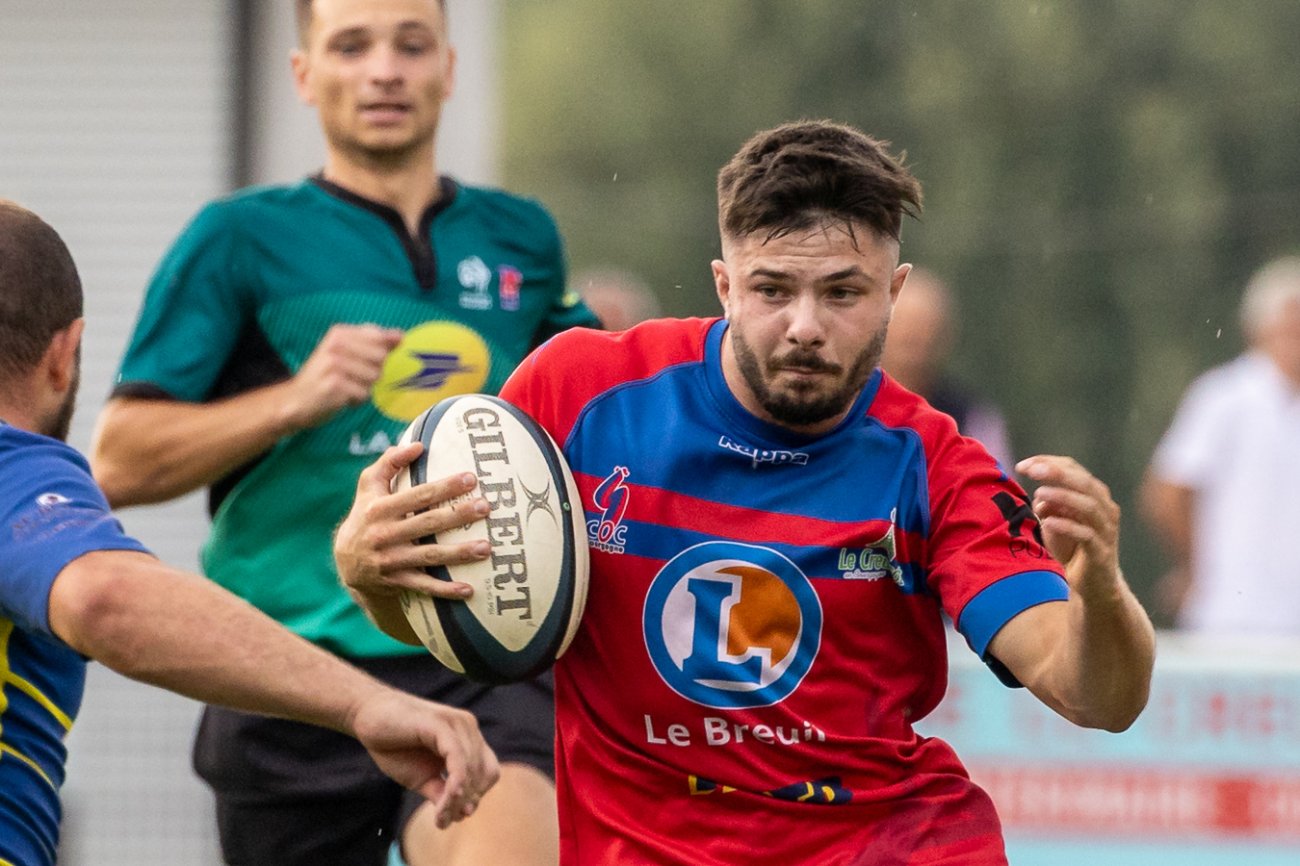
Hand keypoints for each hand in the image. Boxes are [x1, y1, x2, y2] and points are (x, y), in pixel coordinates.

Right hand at [283, 323, 404, 429]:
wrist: (296, 400)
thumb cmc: (325, 376)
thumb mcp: (346, 352)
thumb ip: (374, 342)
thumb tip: (401, 335)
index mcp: (339, 333)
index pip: (378, 337)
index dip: (379, 353)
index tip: (362, 362)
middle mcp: (335, 345)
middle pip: (380, 358)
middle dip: (371, 372)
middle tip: (350, 377)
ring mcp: (334, 364)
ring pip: (374, 377)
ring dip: (363, 387)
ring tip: (344, 387)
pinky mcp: (334, 385)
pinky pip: (364, 394)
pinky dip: (356, 400)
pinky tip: (340, 398)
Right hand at [335, 441, 491, 603]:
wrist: (347, 562)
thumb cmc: (366, 514)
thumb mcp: (369, 487)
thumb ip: (390, 462)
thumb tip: (418, 444)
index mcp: (380, 508)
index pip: (418, 495)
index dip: (444, 487)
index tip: (471, 478)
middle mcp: (384, 534)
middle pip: (428, 523)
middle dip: (458, 515)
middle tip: (486, 508)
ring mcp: (391, 560)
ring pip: (429, 556)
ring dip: (459, 554)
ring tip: (486, 548)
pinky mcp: (396, 581)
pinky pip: (423, 586)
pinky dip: (445, 590)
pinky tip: (468, 590)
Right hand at [351, 689, 499, 827]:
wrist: (367, 717)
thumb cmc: (395, 745)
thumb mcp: (422, 778)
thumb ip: (442, 793)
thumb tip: (463, 815)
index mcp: (468, 739)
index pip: (488, 772)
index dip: (475, 797)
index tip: (455, 817)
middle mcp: (467, 729)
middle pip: (483, 773)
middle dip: (466, 801)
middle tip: (443, 820)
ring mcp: (456, 723)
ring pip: (472, 768)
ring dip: (458, 798)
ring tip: (439, 816)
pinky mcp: (440, 723)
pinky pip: (457, 757)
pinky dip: (456, 781)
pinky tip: (447, 799)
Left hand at [1015, 454, 1122, 600]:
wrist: (1093, 585)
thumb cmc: (1071, 547)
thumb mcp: (1056, 521)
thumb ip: (1049, 504)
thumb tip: (1040, 495)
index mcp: (1094, 496)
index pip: (1074, 469)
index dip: (1049, 463)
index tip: (1023, 465)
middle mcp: (1105, 509)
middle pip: (1084, 483)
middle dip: (1058, 473)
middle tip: (1032, 470)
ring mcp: (1106, 530)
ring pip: (1089, 506)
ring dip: (1063, 497)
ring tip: (1039, 493)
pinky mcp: (1101, 552)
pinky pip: (1087, 535)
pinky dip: (1067, 526)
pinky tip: (1048, 522)